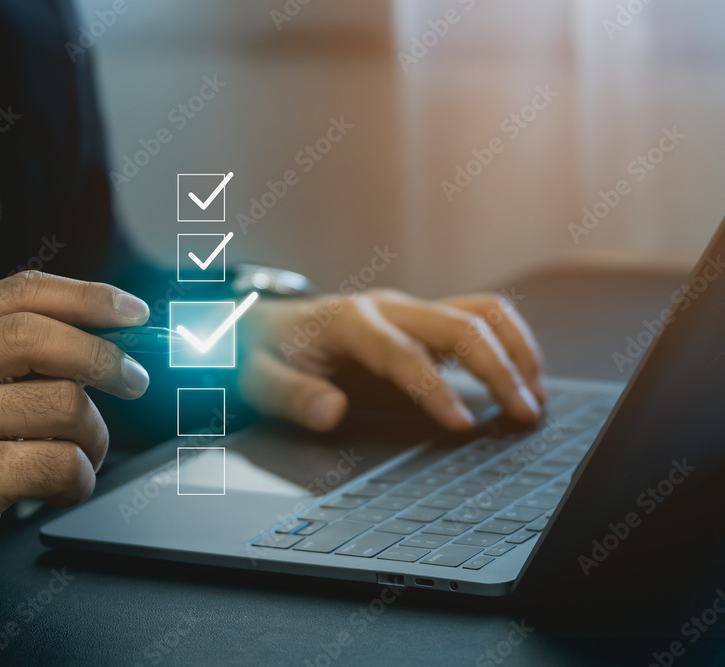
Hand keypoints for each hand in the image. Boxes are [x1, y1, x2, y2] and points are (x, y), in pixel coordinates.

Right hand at [0, 271, 151, 613]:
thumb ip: (17, 353)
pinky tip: (61, 489)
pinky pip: (60, 462)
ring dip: (93, 436)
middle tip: (133, 381)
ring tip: (80, 455)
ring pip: (62, 404)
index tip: (133, 312)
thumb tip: (108, 336)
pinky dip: (80, 479)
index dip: (88, 297)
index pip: (22, 293)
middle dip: (104, 358)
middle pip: (40, 338)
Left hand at [238, 289, 544, 432]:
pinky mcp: (420, 321)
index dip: (435, 388)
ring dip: (514, 348)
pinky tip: (520, 377)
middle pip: (458, 324)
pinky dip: (507, 342)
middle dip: (497, 367)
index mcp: (347, 320)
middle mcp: (386, 307)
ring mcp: (407, 310)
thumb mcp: (257, 378)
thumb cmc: (261, 351)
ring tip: (535, 394)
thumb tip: (330, 411)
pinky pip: (477, 318)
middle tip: (523, 413)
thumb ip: (291, 395)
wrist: (262, 324)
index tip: (463, 424)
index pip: (402, 353)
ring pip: (478, 312)